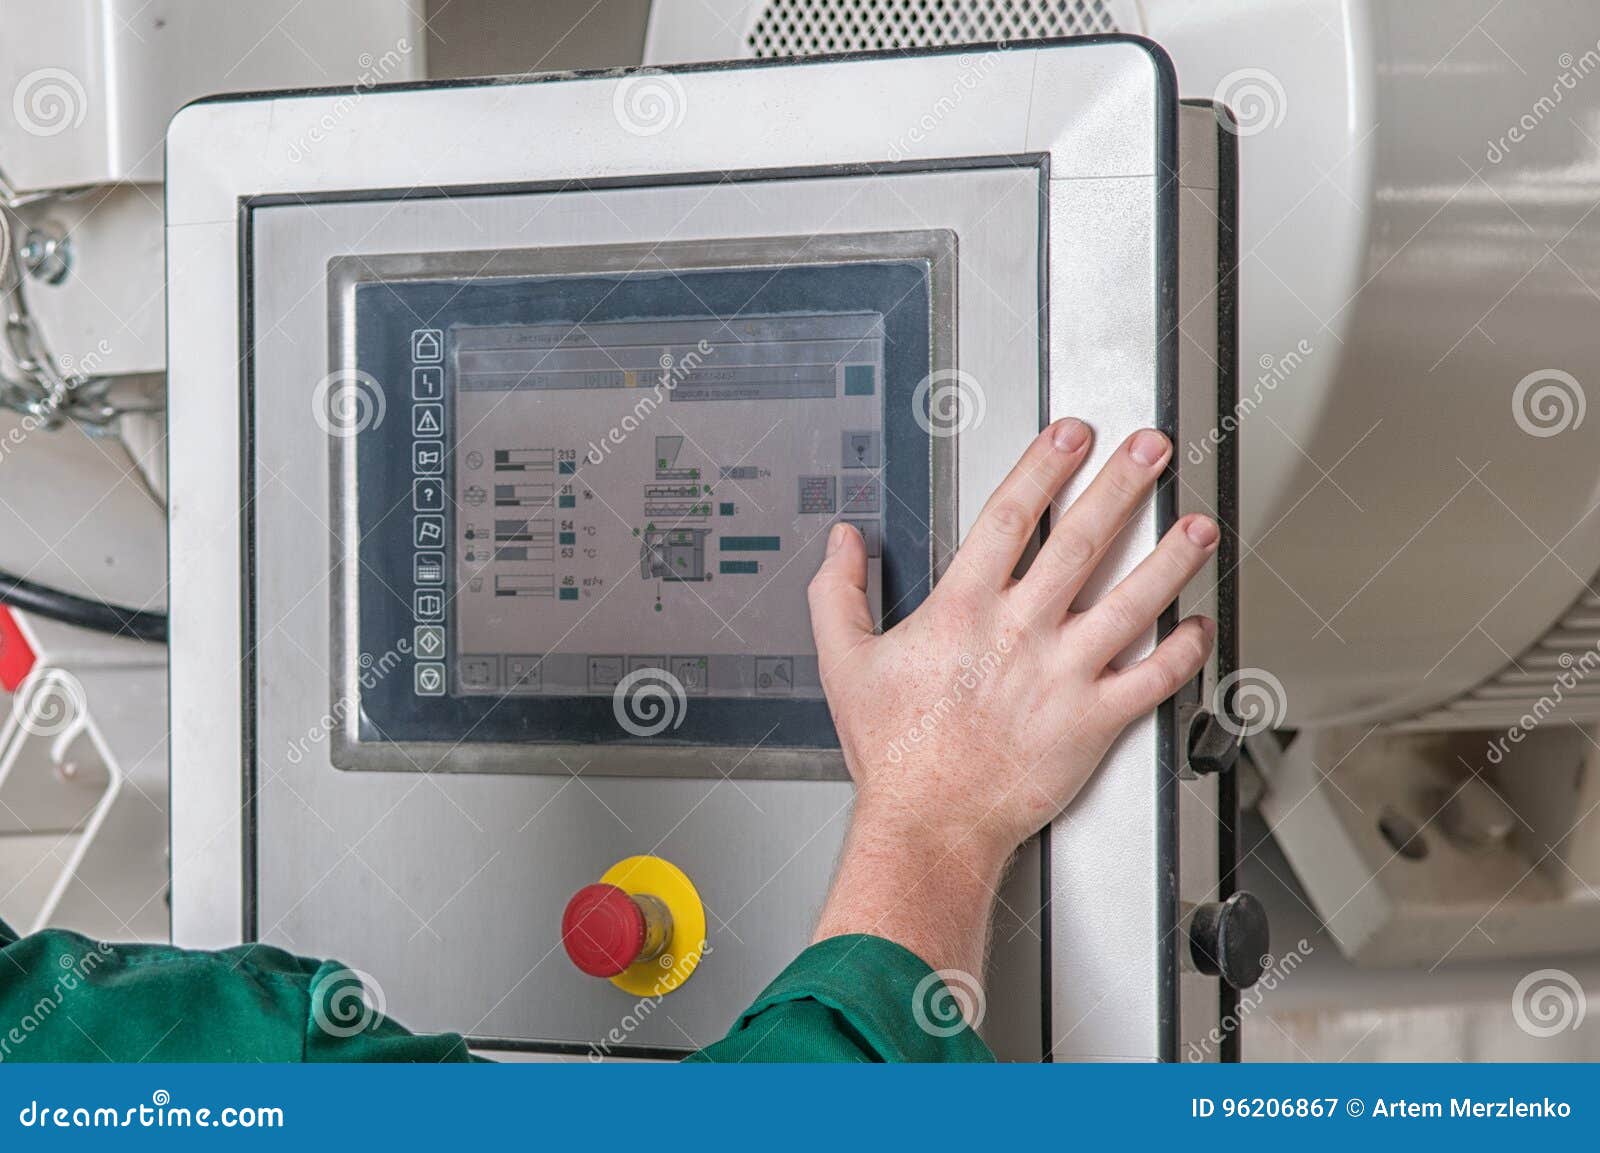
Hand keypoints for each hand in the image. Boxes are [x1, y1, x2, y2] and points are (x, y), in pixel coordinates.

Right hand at [808, 418, 1216, 981]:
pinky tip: (1197, 625)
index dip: (1044, 467)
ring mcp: (1061, 676)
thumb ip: (838, 593)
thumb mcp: (844, 662)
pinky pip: (1151, 680)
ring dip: (1170, 559)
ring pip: (1130, 603)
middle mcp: (1018, 633)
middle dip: (1121, 486)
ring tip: (1198, 524)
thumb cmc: (894, 752)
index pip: (1011, 517)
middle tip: (1151, 447)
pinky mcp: (1092, 722)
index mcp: (962, 610)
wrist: (928, 825)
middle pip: (1081, 542)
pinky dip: (1182, 652)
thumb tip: (842, 542)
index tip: (1071, 435)